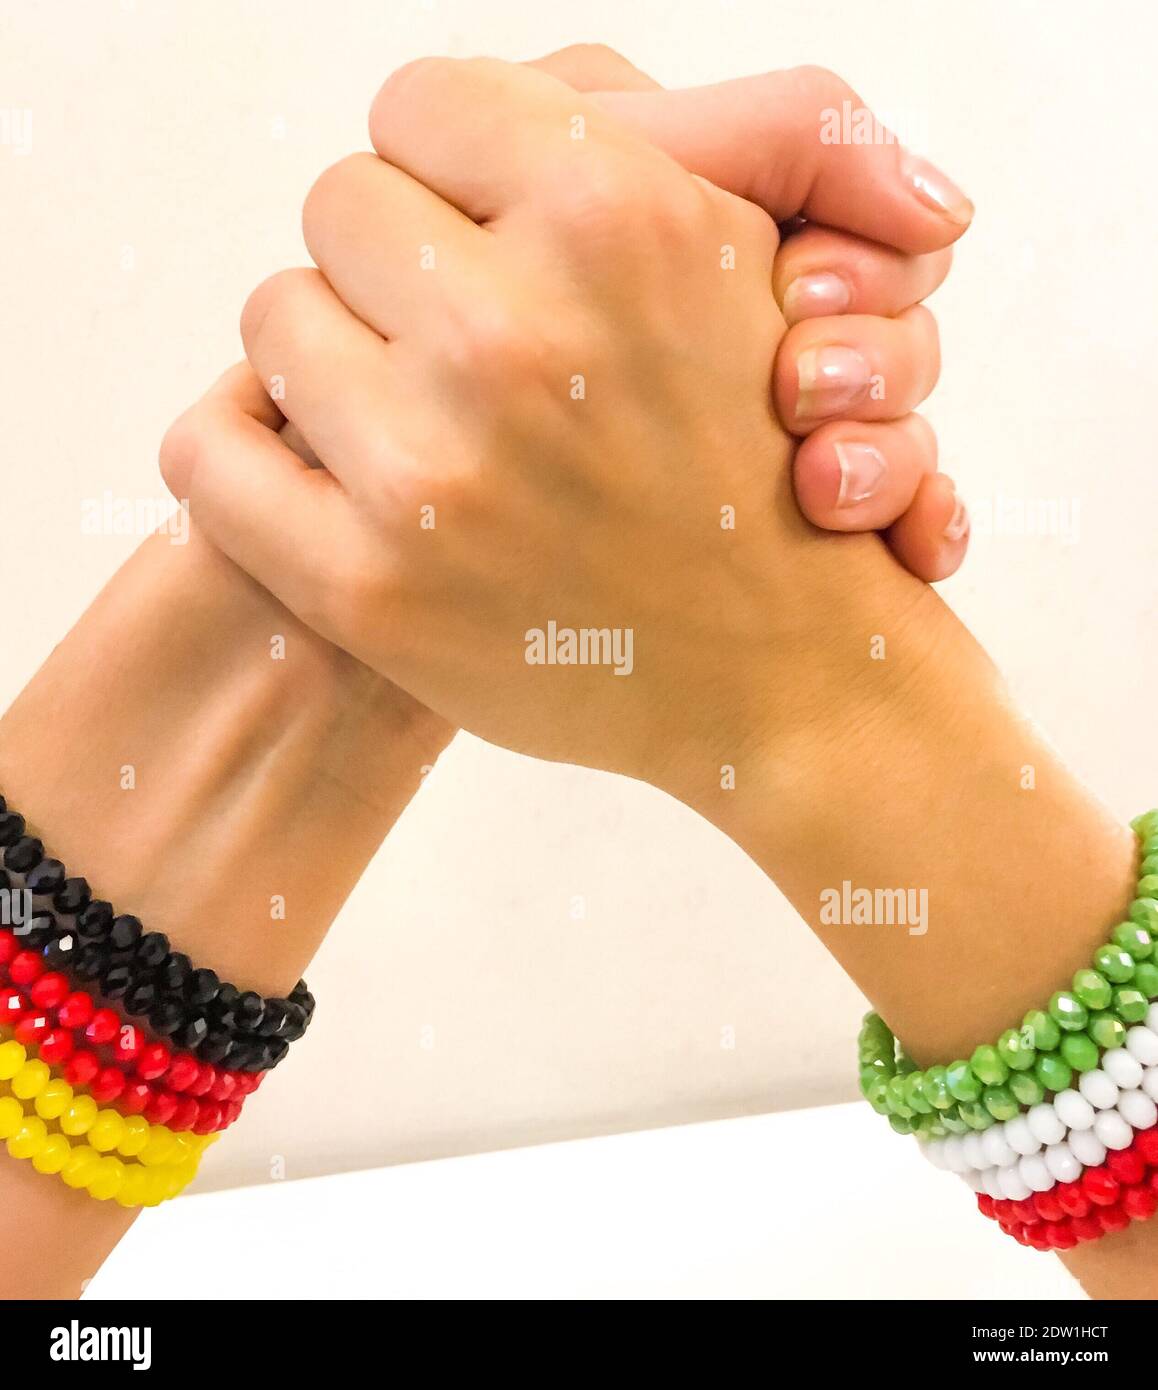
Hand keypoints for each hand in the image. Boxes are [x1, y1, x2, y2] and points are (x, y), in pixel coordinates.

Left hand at [163, 57, 937, 797]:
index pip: (419, 104)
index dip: (452, 171)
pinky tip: (328, 471)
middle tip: (465, 339)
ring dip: (336, 359)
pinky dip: (246, 451)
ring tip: (424, 418)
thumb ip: (696, 125)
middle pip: (337, 204)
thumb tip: (496, 96)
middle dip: (398, 264)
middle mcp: (514, 338)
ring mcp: (433, 472)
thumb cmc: (766, 463)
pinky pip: (207, 452)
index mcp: (615, 220)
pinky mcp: (369, 589)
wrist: (782, 673)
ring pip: (272, 320)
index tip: (491, 236)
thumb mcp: (772, 263)